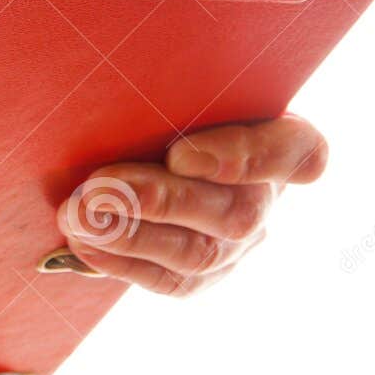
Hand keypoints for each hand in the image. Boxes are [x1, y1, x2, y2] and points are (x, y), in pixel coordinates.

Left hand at [57, 115, 327, 296]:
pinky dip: (122, 263)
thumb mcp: (178, 93)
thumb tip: (125, 96)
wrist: (136, 154)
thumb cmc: (163, 108)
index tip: (180, 154)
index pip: (297, 151)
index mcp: (279, 141)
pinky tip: (84, 243)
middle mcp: (265, 198)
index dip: (248, 158)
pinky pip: (169, 280)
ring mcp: (237, 244)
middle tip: (96, 186)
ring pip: (198, 253)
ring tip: (77, 216)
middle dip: (158, 202)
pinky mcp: (201, 276)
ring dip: (130, 235)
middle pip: (234, 212)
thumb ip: (171, 95)